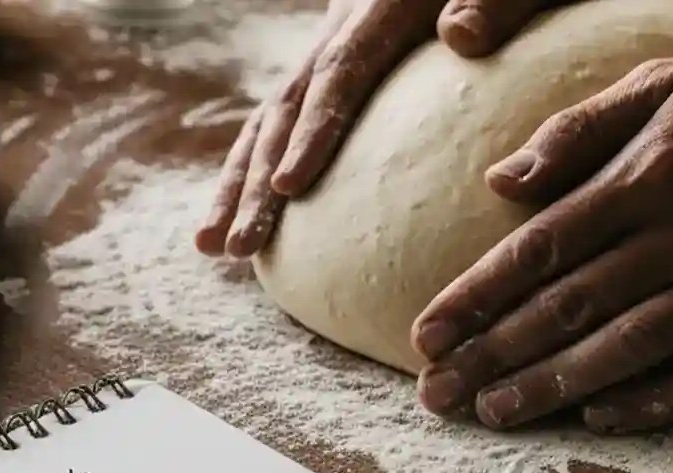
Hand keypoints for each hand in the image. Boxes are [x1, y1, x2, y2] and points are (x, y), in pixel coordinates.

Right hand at [194, 0, 553, 257]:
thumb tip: (459, 35)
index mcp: (385, 5)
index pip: (342, 73)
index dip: (313, 130)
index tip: (290, 187)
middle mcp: (343, 26)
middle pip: (287, 107)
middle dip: (256, 181)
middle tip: (237, 245)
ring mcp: (330, 47)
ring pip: (270, 120)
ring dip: (239, 186)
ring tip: (213, 249)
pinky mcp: (332, 68)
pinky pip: (284, 124)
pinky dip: (258, 172)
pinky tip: (245, 221)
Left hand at [410, 49, 672, 433]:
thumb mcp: (667, 84)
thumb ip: (579, 131)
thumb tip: (499, 182)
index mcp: (650, 178)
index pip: (540, 249)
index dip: (477, 297)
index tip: (425, 334)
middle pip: (570, 310)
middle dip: (494, 356)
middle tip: (437, 394)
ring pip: (628, 350)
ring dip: (554, 387)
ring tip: (494, 413)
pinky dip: (655, 402)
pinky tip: (602, 418)